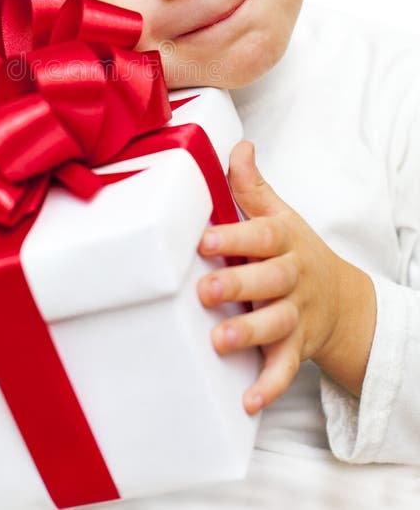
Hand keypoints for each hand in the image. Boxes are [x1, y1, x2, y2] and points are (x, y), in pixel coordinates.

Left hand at [197, 141, 375, 413]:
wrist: (341, 299)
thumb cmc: (295, 251)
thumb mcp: (279, 215)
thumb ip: (252, 185)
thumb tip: (239, 145)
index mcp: (284, 241)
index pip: (262, 235)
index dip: (235, 236)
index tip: (205, 239)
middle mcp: (293, 277)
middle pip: (269, 280)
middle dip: (238, 285)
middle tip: (205, 290)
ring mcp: (298, 314)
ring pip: (277, 324)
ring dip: (250, 333)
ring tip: (219, 341)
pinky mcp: (297, 347)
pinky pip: (285, 369)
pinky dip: (268, 386)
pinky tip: (247, 400)